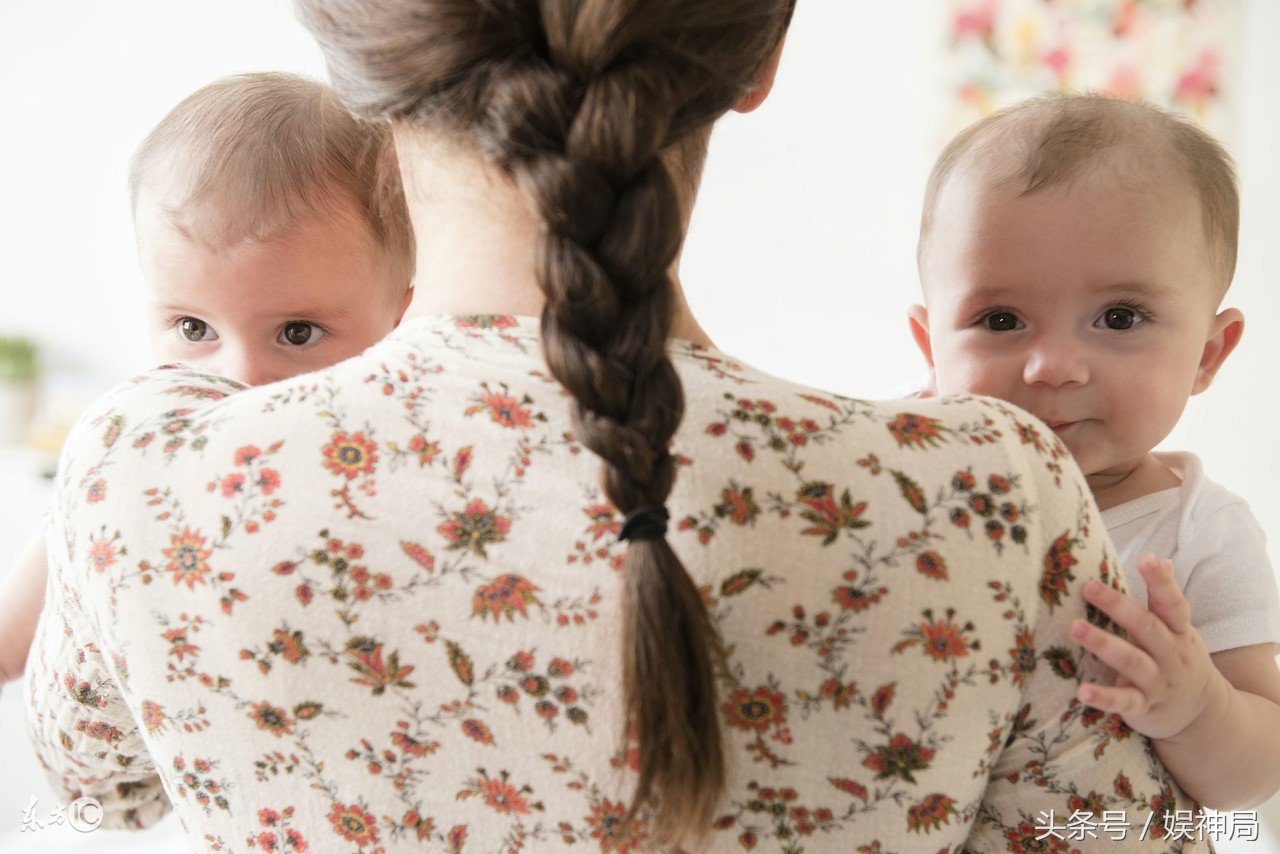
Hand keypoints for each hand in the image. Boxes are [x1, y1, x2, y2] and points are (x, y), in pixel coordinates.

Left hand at [1069, 554, 1222, 740]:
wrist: (1204, 716)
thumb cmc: (1178, 660)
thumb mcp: (1180, 630)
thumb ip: (1165, 600)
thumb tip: (1160, 558)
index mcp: (1178, 631)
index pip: (1172, 603)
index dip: (1161, 581)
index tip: (1147, 558)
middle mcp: (1170, 654)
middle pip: (1146, 627)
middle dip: (1118, 606)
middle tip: (1089, 587)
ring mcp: (1158, 682)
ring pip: (1131, 661)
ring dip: (1102, 643)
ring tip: (1075, 627)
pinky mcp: (1143, 707)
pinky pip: (1123, 701)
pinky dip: (1103, 697)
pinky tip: (1082, 691)